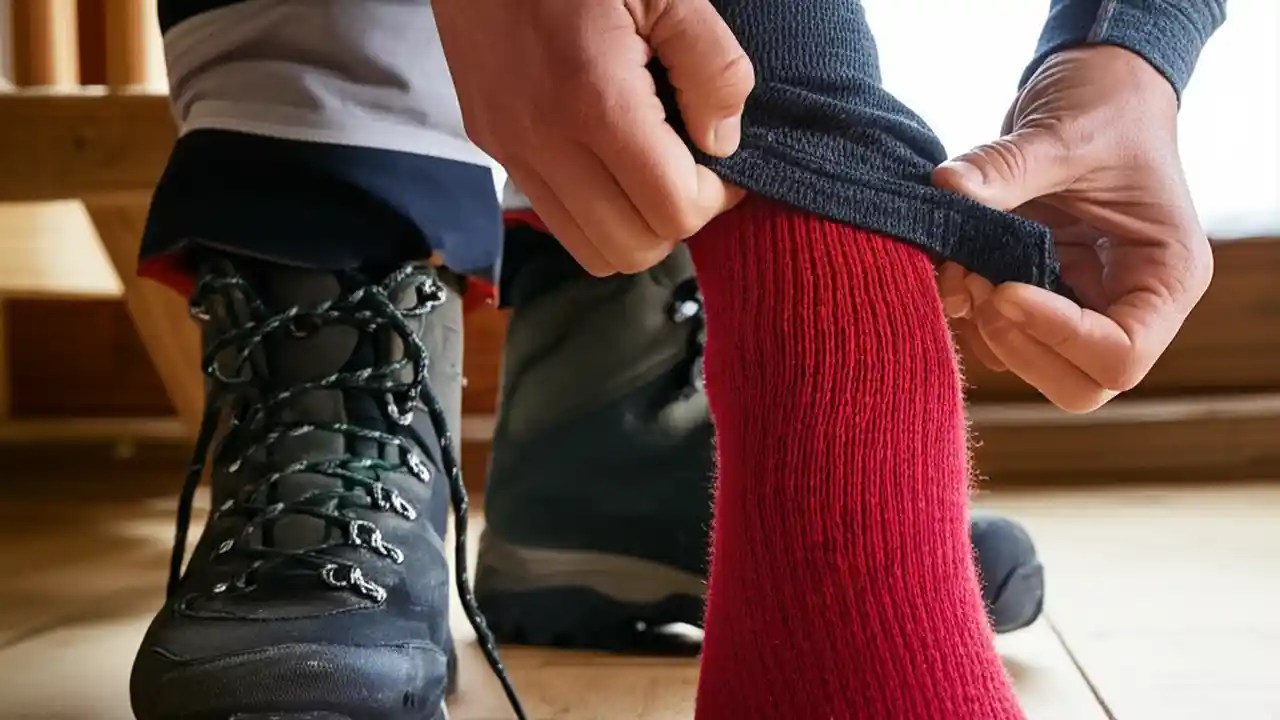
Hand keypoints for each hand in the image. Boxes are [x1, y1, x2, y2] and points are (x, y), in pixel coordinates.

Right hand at [434, 0, 752, 275]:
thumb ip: (712, 64)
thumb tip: (721, 141)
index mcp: (595, 102)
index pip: (672, 211)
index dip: (715, 196)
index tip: (722, 161)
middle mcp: (544, 141)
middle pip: (632, 248)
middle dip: (675, 219)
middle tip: (690, 170)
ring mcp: (509, 147)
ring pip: (589, 250)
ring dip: (634, 225)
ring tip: (651, 172)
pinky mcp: (491, 142)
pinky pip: (553, 217)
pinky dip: (593, 210)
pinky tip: (610, 160)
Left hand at [933, 46, 1212, 412]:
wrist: (1093, 85)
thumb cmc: (1103, 106)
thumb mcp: (1065, 133)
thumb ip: (1008, 167)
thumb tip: (948, 188)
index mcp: (1164, 276)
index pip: (1121, 355)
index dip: (1058, 336)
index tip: (1005, 289)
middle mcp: (1127, 303)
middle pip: (1078, 385)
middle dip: (1017, 344)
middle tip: (978, 286)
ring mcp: (1080, 304)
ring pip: (1030, 366)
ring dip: (983, 330)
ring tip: (959, 267)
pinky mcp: (1038, 293)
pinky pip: (999, 335)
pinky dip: (967, 315)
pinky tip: (952, 268)